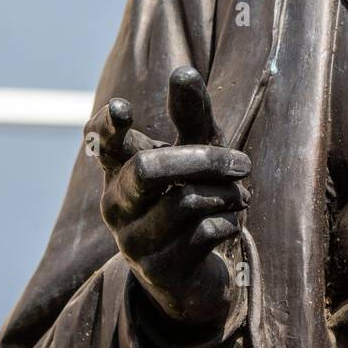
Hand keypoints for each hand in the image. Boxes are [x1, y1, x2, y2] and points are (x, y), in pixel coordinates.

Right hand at [86, 66, 250, 332]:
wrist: (192, 276)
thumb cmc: (192, 196)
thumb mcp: (197, 150)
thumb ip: (191, 114)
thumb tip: (183, 71)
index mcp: (119, 169)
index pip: (103, 142)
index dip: (110, 126)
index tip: (122, 108)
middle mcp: (115, 204)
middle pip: (148, 170)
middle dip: (204, 160)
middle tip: (244, 162)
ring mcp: (132, 240)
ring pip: (185, 201)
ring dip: (228, 194)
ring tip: (242, 196)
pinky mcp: (159, 269)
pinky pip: (204, 231)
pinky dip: (230, 220)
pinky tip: (233, 222)